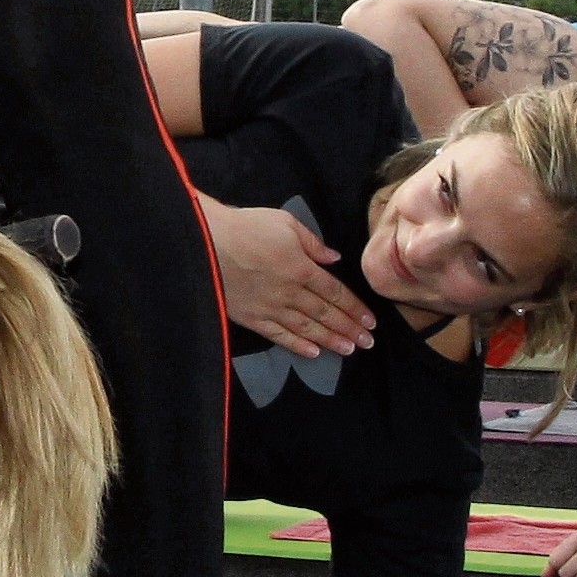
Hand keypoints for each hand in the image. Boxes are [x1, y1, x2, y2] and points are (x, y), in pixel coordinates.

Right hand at [208, 201, 372, 358]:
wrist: (206, 243)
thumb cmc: (246, 227)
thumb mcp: (285, 223)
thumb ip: (312, 243)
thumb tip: (333, 258)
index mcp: (302, 268)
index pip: (336, 293)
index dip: (355, 308)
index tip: (370, 321)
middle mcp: (291, 293)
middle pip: (326, 314)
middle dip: (349, 329)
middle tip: (368, 342)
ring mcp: (271, 308)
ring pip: (307, 329)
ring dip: (330, 341)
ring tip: (349, 350)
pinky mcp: (252, 318)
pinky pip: (279, 336)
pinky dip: (298, 345)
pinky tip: (313, 353)